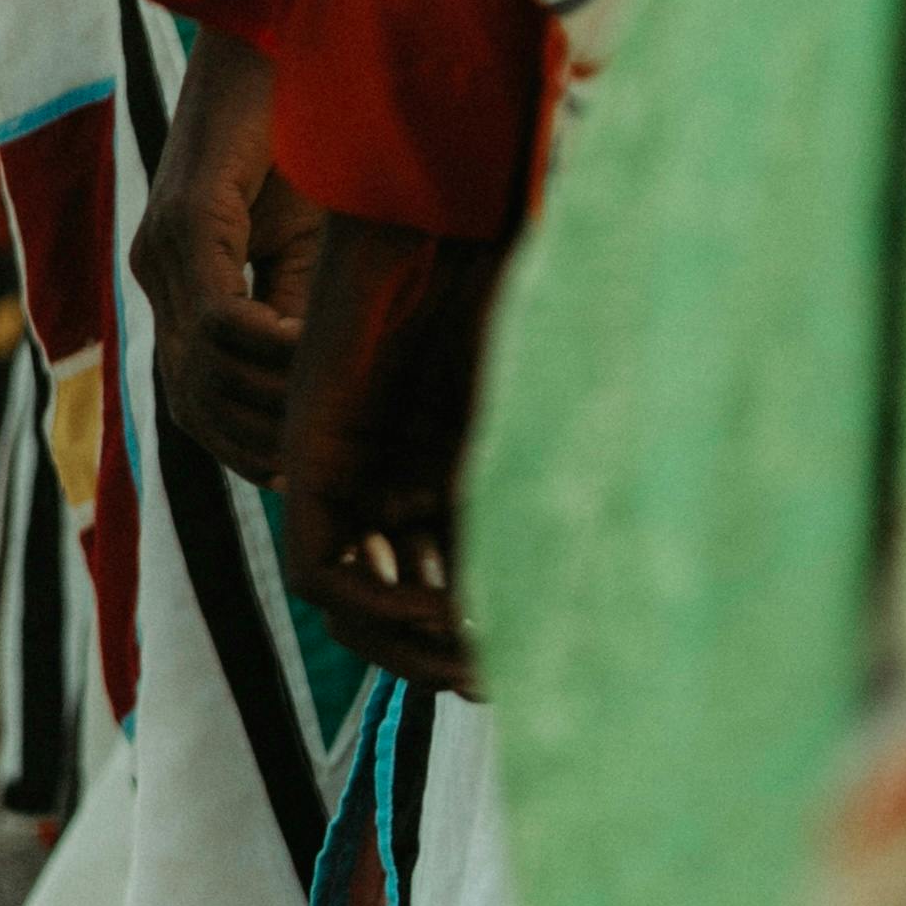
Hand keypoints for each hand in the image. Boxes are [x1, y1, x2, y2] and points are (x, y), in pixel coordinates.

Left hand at [134, 22, 322, 482]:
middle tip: (330, 455)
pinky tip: (314, 343)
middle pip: (197, 405)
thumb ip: (296, 314)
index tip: (312, 466)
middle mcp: (158, 272)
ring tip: (332, 402)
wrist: (284, 30)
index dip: (252, 448)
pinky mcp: (185, 216)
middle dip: (264, 441)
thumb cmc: (308, 134)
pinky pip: (219, 316)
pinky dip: (270, 346)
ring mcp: (163, 247)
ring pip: (203, 372)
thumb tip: (317, 404)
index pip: (199, 406)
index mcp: (184, 285)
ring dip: (272, 399)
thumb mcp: (310, 248)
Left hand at [280, 216, 491, 695]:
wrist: (440, 221)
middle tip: (494, 683)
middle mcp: (378, 484)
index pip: (435, 592)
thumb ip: (534, 500)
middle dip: (438, 658)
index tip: (518, 670)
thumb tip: (596, 585)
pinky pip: (319, 569)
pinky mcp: (308, 458)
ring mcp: (341, 474)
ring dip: (405, 645)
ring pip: (351, 605)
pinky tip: (437, 606)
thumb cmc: (501, 298)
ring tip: (470, 659)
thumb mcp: (528, 424)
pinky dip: (372, 602)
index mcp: (429, 476)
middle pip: (389, 612)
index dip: (468, 641)